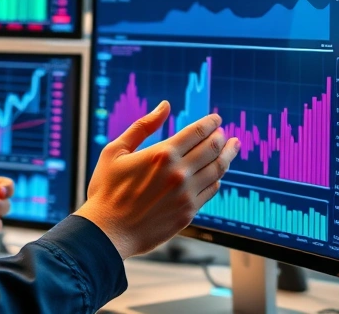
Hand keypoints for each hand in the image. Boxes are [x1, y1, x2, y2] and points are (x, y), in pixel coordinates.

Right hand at [75, 101, 239, 259]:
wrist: (107, 231)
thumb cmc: (107, 190)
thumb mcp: (116, 151)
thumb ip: (142, 126)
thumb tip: (164, 107)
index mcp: (162, 154)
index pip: (196, 132)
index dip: (209, 123)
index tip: (216, 119)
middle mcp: (179, 173)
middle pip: (212, 149)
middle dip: (221, 137)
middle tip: (225, 133)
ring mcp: (186, 194)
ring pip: (217, 170)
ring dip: (227, 156)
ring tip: (232, 148)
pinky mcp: (188, 213)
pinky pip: (211, 191)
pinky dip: (217, 179)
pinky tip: (217, 174)